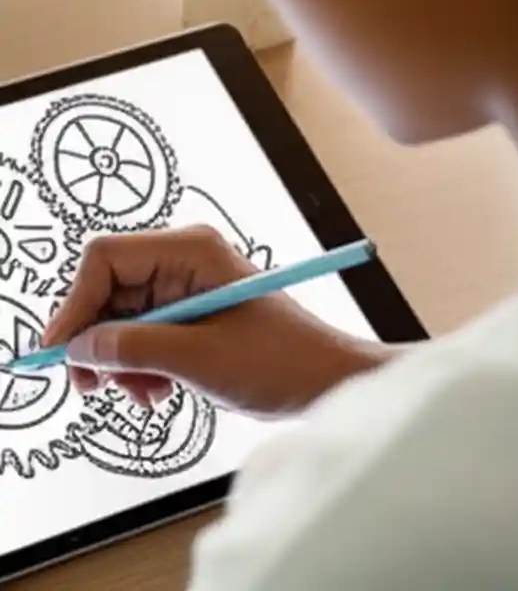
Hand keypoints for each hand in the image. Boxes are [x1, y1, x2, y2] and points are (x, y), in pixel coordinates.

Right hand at [42, 226, 386, 417]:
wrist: (328, 382)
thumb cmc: (285, 361)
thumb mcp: (199, 358)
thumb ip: (134, 349)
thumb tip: (81, 347)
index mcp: (193, 251)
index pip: (105, 259)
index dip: (75, 305)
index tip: (63, 352)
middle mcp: (188, 262)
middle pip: (107, 292)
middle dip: (100, 342)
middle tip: (95, 387)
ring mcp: (190, 289)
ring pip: (122, 320)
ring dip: (123, 361)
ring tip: (147, 393)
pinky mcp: (195, 317)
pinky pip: (145, 336)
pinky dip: (142, 366)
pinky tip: (160, 390)